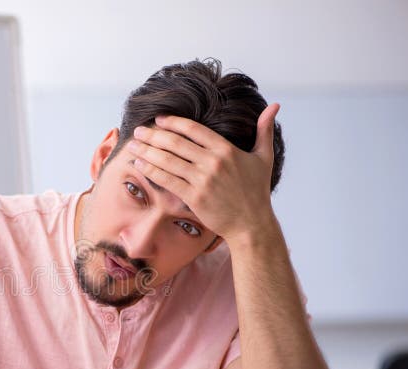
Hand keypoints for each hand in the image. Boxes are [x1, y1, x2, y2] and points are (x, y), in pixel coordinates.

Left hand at [126, 103, 280, 244]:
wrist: (251, 224)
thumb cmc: (257, 191)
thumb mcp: (264, 157)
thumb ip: (265, 130)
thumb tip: (274, 106)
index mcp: (226, 149)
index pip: (193, 129)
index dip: (172, 122)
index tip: (157, 119)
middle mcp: (213, 162)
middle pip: (175, 143)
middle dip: (153, 135)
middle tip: (138, 131)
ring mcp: (202, 180)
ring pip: (168, 161)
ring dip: (147, 151)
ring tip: (133, 146)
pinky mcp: (194, 197)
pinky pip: (168, 181)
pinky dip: (152, 171)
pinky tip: (140, 165)